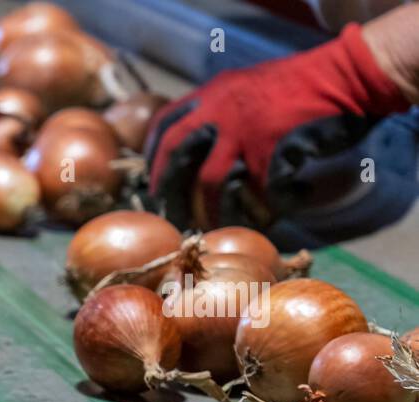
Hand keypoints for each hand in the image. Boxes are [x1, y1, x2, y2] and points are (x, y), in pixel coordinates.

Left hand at [146, 24, 409, 228]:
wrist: (347, 74)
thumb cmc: (298, 86)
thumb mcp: (246, 87)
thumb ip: (219, 109)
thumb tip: (194, 145)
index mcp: (212, 94)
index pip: (165, 126)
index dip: (154, 159)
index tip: (153, 184)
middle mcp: (222, 110)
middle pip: (177, 157)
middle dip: (170, 192)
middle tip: (173, 217)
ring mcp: (246, 130)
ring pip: (210, 181)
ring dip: (208, 211)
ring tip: (210, 229)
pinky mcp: (274, 149)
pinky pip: (257, 191)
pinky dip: (261, 210)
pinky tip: (266, 218)